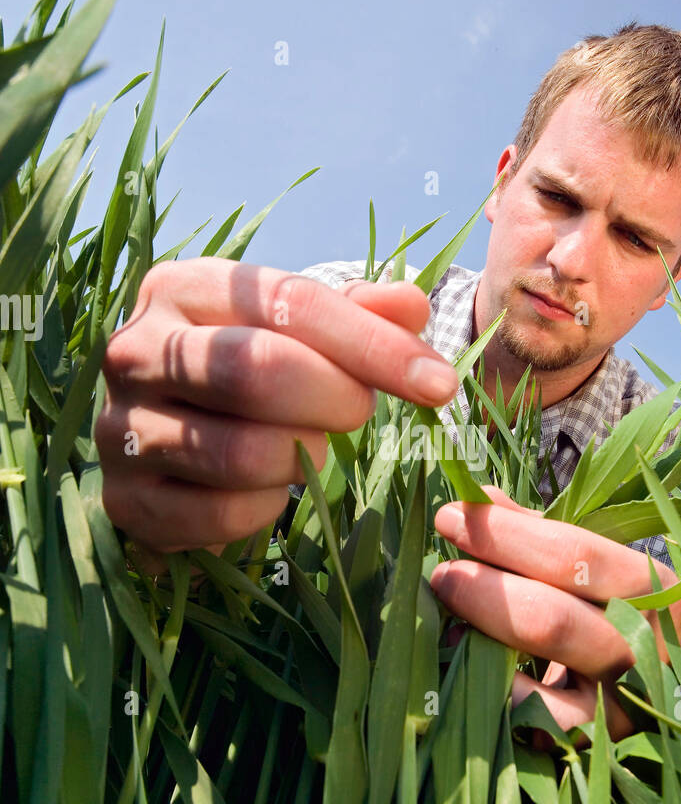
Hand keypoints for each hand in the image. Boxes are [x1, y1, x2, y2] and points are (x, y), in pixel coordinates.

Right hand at [96, 258, 458, 553]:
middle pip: (256, 372)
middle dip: (336, 400)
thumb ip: (358, 313)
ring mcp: (119, 429)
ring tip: (312, 449)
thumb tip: (411, 306)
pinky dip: (268, 509)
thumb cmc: (244, 366)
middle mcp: (134, 351)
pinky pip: (222, 515)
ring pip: (242, 454)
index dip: (375, 346)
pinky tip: (271, 490)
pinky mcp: (126, 501)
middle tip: (360, 413)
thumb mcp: (295, 327)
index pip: (290, 304)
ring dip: (305, 460)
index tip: (438, 384)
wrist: (163, 434)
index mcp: (180, 288)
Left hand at [430, 485, 680, 745]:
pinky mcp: (595, 741)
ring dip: (485, 633)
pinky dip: (497, 689)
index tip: (453, 517)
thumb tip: (479, 499)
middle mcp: (649, 648)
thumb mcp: (586, 573)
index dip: (507, 534)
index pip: (574, 554)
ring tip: (445, 616)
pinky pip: (540, 720)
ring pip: (547, 668)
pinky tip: (464, 666)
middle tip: (442, 575)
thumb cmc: (605, 618)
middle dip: (486, 588)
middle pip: (555, 615)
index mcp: (656, 591)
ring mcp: (625, 703)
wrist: (649, 704)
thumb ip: (537, 535)